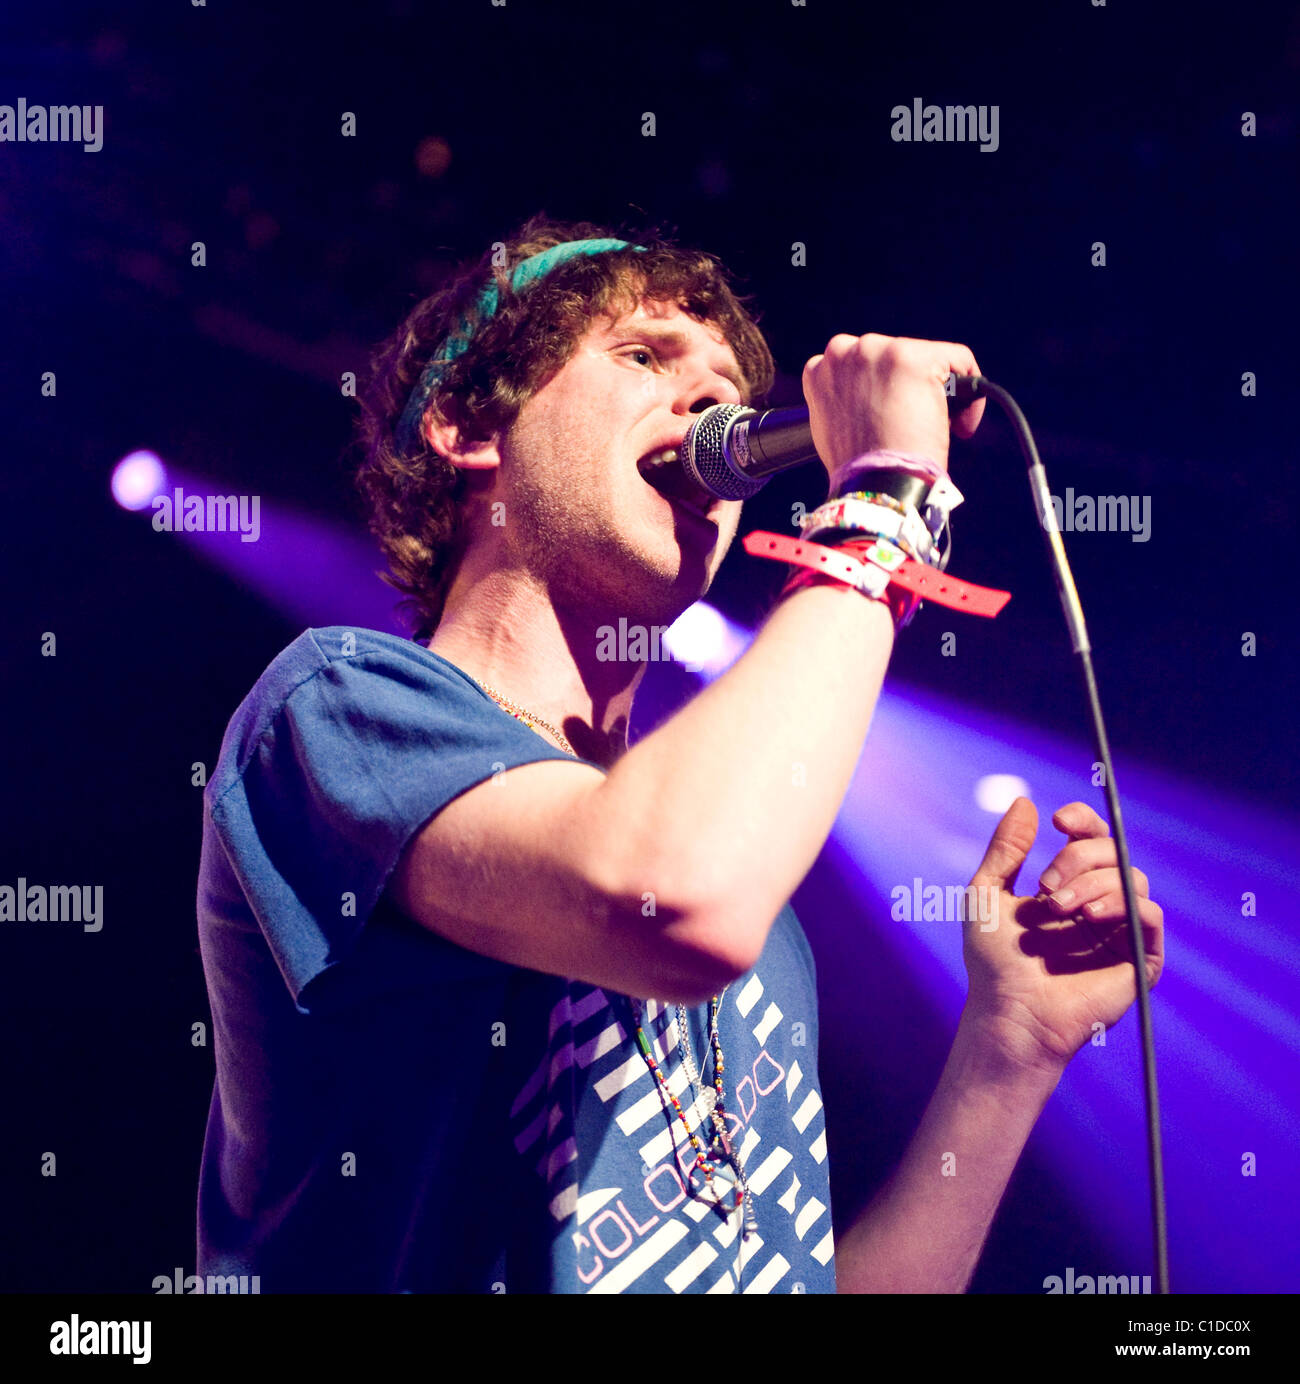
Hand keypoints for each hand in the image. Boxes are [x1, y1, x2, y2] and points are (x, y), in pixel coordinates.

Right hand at [800, 332, 984, 478]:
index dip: (882, 389)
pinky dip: (970, 394)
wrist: (877, 486)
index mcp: (821, 369)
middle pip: (894, 356)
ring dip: (938, 391)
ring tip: (936, 427)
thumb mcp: (834, 427)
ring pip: (927, 358)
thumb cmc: (859, 470)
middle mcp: (845, 352)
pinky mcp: (914, 357)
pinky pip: (959, 360)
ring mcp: (880, 352)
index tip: (894, 414)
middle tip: (916, 423)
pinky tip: (960, 425)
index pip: (859, 363)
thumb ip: (847, 401)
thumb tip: (872, 400)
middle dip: (909, 387)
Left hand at [960, 798, 1164, 1072]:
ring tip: (1061, 908)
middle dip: (1079, 859)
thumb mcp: (988, 893)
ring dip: (1095, 883)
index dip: (1082, 821)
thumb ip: (1007, 848)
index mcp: (1068, 885)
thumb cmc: (994, 961)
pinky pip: (1151, 916)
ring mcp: (1121, 930)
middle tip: (1047, 888)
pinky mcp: (1140, 960)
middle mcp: (1099, 903)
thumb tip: (1024, 801)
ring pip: (1131, 879)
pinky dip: (1125, 905)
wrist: (1009, 1012)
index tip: (1058, 821)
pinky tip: (1091, 917)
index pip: (1090, 838)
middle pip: (1112, 852)